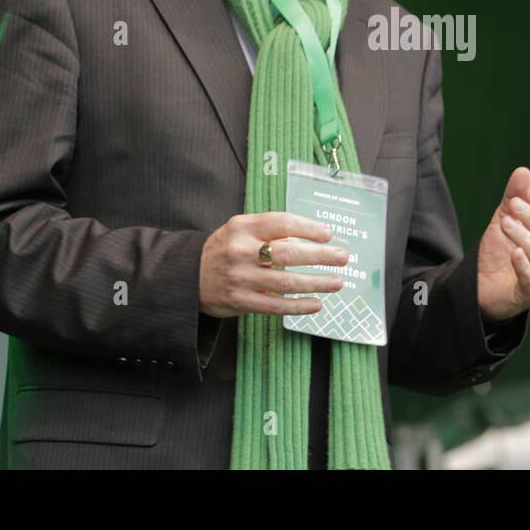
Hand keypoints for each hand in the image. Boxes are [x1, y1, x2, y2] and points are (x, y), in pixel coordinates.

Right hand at [198, 212, 348, 317]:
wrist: (187, 275)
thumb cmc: (224, 249)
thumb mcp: (240, 231)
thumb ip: (271, 233)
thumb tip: (308, 242)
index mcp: (242, 227)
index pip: (282, 222)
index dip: (308, 228)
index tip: (328, 234)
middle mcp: (240, 251)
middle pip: (288, 253)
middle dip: (320, 256)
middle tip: (343, 257)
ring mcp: (240, 278)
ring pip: (285, 282)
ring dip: (316, 283)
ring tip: (336, 282)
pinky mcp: (239, 301)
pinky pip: (275, 306)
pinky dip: (298, 306)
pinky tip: (316, 304)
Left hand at [477, 167, 529, 322]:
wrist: (482, 283)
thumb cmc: (500, 250)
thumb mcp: (505, 218)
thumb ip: (514, 196)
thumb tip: (523, 171)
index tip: (526, 192)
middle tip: (512, 205)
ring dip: (523, 236)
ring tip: (504, 223)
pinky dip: (524, 266)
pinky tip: (514, 253)